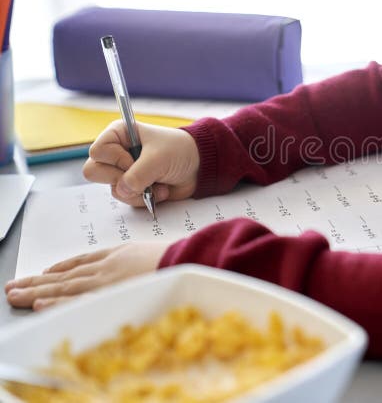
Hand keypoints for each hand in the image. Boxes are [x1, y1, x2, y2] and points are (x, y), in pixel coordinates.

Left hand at [4, 242, 170, 310]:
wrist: (188, 259)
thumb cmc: (179, 257)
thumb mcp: (156, 252)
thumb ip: (141, 259)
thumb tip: (138, 265)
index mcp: (119, 254)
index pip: (84, 260)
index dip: (63, 267)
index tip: (46, 272)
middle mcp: (107, 267)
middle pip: (66, 275)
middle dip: (37, 282)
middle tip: (14, 286)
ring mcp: (107, 280)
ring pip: (65, 287)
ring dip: (37, 292)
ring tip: (15, 295)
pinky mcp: (110, 293)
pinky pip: (79, 300)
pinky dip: (59, 302)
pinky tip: (41, 305)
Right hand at [83, 120, 199, 207]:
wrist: (199, 168)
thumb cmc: (180, 152)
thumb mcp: (159, 159)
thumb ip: (138, 175)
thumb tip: (122, 190)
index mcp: (118, 134)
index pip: (97, 152)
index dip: (116, 160)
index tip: (135, 160)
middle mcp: (116, 152)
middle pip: (94, 172)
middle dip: (120, 178)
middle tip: (141, 174)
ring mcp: (123, 172)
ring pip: (112, 189)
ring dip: (138, 191)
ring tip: (158, 183)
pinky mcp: (132, 187)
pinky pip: (126, 200)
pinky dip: (144, 198)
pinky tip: (161, 190)